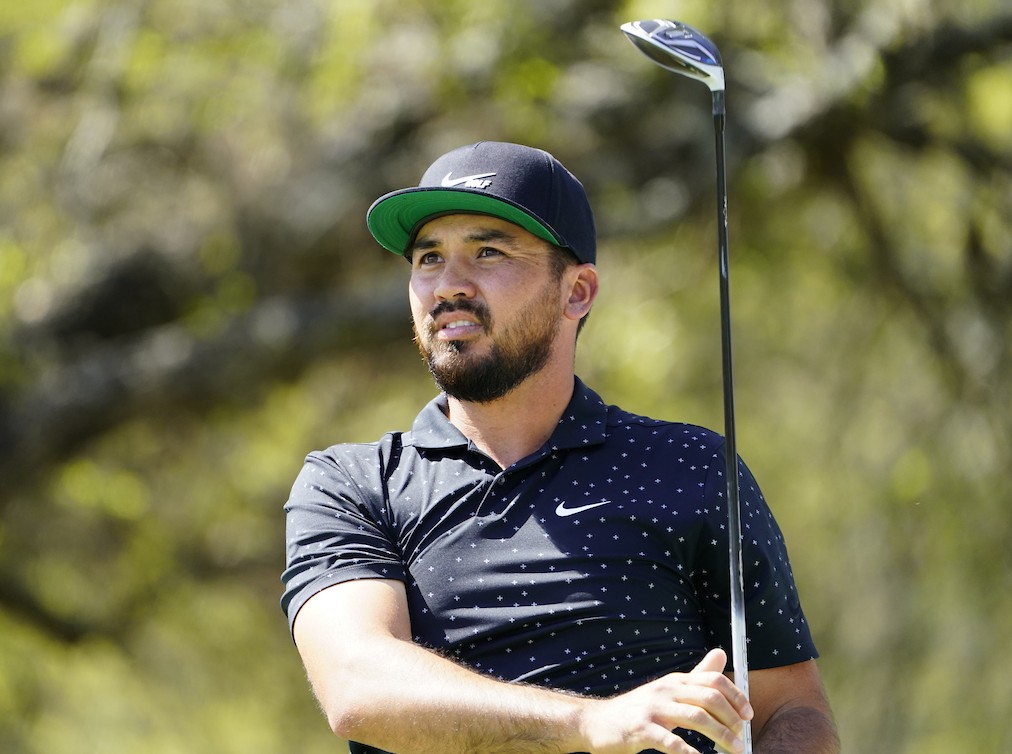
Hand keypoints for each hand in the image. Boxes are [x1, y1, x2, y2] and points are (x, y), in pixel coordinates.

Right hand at [577, 648, 752, 753]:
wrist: (596, 722)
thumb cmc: (638, 709)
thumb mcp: (668, 690)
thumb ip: (696, 675)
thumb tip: (721, 653)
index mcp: (675, 682)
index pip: (713, 680)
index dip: (736, 697)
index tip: (748, 716)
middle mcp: (666, 690)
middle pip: (709, 697)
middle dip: (732, 719)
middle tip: (742, 739)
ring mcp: (652, 709)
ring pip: (696, 717)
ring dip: (720, 735)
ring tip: (733, 751)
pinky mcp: (640, 729)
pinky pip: (669, 741)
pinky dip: (688, 752)